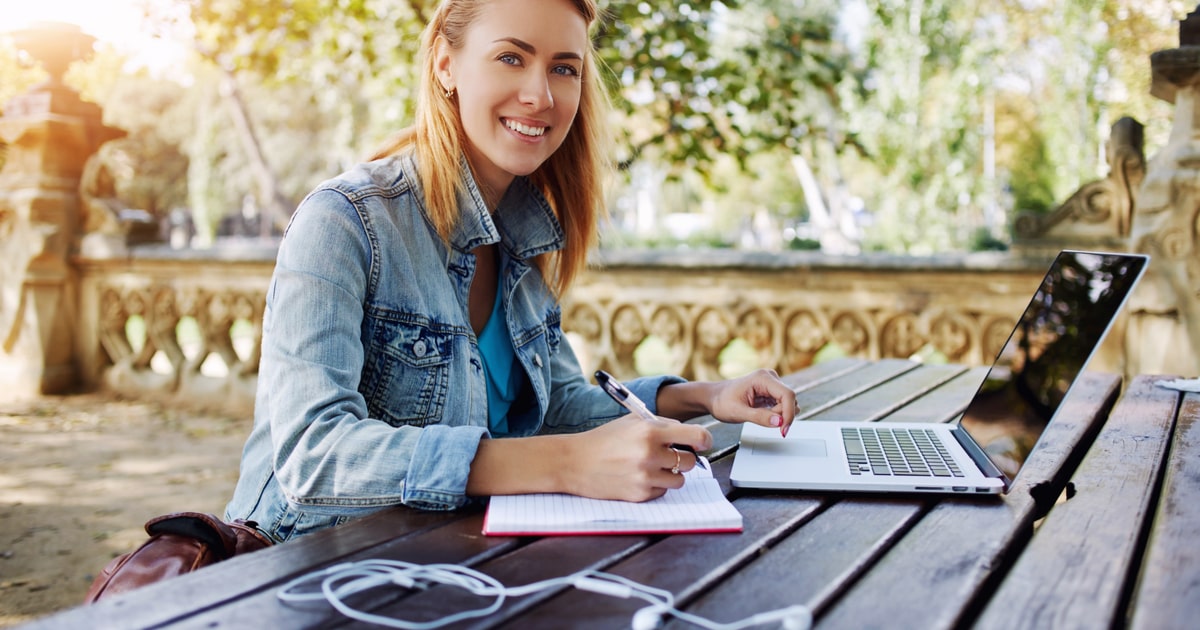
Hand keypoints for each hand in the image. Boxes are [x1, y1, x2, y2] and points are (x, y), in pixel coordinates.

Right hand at [563, 414, 711, 501]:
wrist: (574, 463)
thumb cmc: (604, 440)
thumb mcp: (632, 422)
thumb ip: (661, 425)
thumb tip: (690, 435)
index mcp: (649, 431)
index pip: (696, 436)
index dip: (705, 440)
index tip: (704, 442)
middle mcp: (649, 454)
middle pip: (690, 460)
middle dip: (683, 457)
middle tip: (671, 454)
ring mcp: (645, 477)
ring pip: (680, 479)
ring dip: (672, 473)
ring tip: (653, 467)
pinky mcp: (639, 494)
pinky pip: (663, 491)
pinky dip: (657, 485)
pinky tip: (639, 477)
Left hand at [708, 369, 797, 436]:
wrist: (714, 398)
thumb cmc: (722, 402)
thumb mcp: (738, 412)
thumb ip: (759, 417)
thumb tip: (779, 422)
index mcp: (762, 378)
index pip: (788, 395)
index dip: (789, 414)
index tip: (783, 430)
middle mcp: (770, 378)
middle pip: (789, 399)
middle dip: (782, 415)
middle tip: (763, 421)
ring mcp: (772, 384)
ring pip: (788, 403)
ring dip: (779, 415)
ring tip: (759, 415)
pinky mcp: (771, 392)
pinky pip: (782, 405)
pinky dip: (776, 414)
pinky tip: (762, 414)